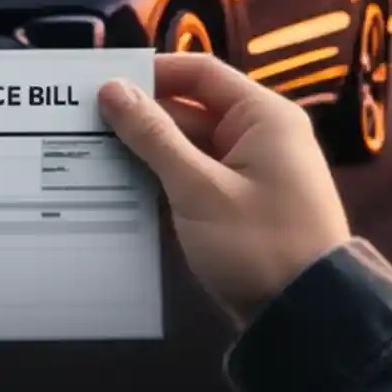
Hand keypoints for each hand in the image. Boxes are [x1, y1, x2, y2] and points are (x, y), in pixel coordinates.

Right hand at [98, 53, 349, 327]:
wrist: (306, 317)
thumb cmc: (257, 242)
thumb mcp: (198, 188)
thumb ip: (152, 135)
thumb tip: (111, 89)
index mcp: (262, 117)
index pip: (200, 73)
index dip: (152, 74)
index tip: (103, 86)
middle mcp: (259, 136)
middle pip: (190, 110)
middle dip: (142, 119)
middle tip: (85, 128)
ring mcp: (250, 172)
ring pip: (188, 148)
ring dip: (148, 154)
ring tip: (93, 158)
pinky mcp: (239, 205)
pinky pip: (195, 179)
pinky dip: (164, 182)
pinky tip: (122, 191)